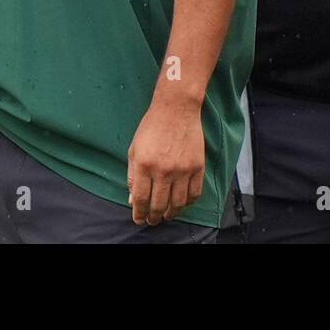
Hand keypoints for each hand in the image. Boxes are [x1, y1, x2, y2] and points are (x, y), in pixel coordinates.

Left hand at [127, 95, 204, 225]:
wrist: (176, 108)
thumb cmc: (152, 127)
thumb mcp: (134, 149)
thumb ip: (132, 175)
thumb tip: (133, 199)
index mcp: (143, 165)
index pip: (141, 199)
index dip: (139, 213)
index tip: (139, 219)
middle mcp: (163, 170)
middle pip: (158, 205)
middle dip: (154, 217)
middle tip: (152, 221)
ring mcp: (182, 169)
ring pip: (178, 203)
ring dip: (171, 214)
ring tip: (166, 216)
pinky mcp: (197, 167)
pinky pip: (194, 193)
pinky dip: (188, 203)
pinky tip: (182, 204)